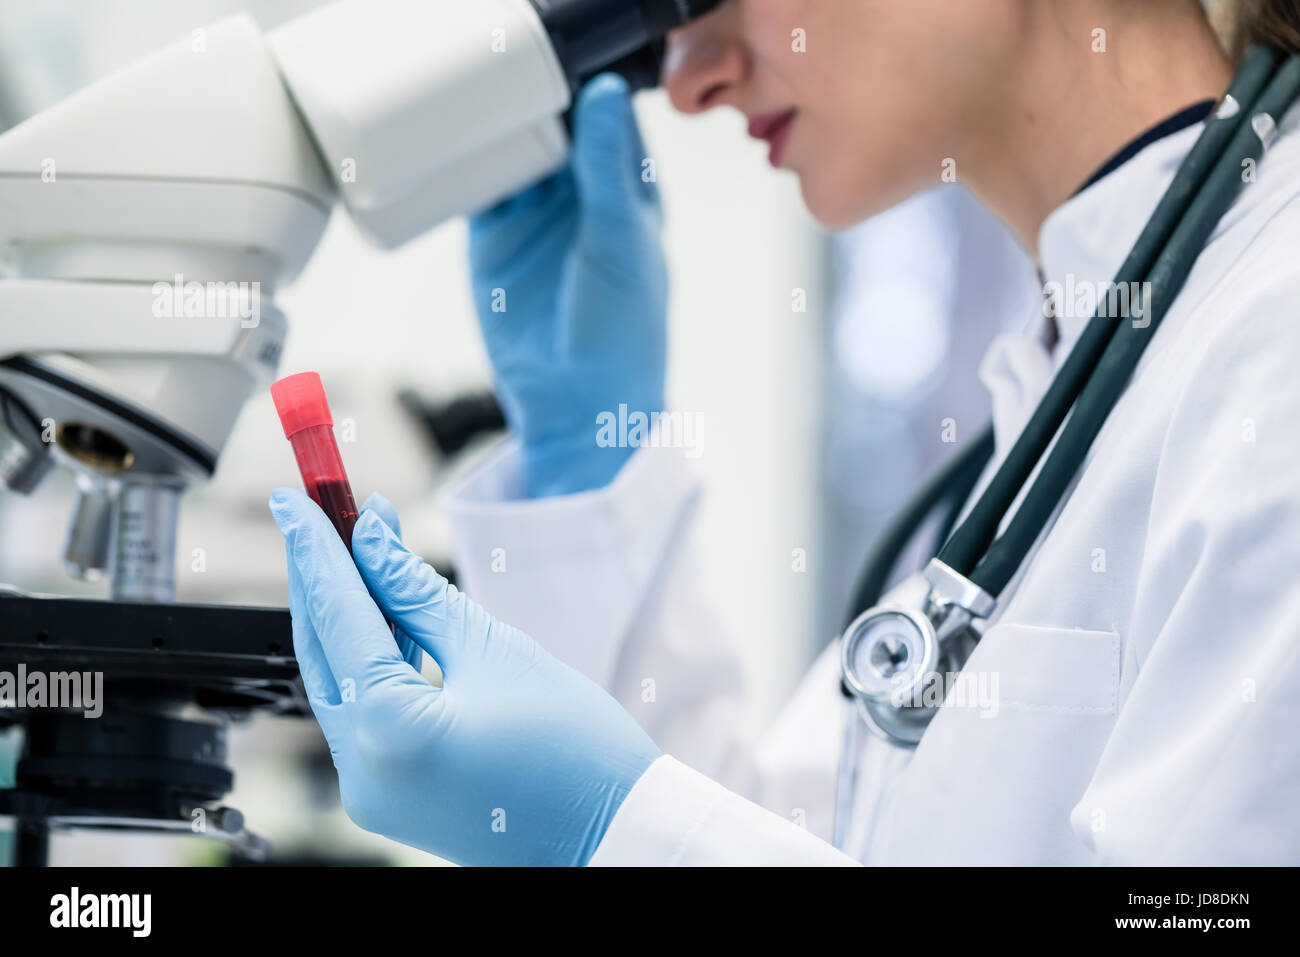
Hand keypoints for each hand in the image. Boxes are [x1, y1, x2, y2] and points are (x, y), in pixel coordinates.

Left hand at [271, 487, 660, 865]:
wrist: (615, 836)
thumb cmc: (577, 752)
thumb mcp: (496, 650)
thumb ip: (417, 592)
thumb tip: (370, 541)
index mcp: (387, 729)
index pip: (337, 615)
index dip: (316, 547)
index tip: (295, 497)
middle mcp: (361, 771)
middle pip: (324, 650)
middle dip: (322, 577)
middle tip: (323, 512)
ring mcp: (371, 791)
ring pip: (341, 681)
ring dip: (350, 616)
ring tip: (364, 548)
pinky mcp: (390, 796)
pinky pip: (363, 713)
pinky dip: (371, 661)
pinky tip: (387, 614)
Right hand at [469, 72, 667, 497]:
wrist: (574, 405)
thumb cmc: (622, 333)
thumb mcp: (619, 242)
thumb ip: (606, 169)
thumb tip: (604, 93)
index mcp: (627, 188)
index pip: (605, 115)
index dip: (583, 84)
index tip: (555, 59)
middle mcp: (581, 195)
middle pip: (550, 123)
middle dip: (528, 97)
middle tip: (500, 71)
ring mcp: (535, 215)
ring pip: (509, 149)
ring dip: (492, 127)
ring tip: (470, 101)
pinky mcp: (494, 238)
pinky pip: (475, 187)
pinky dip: (461, 166)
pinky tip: (448, 146)